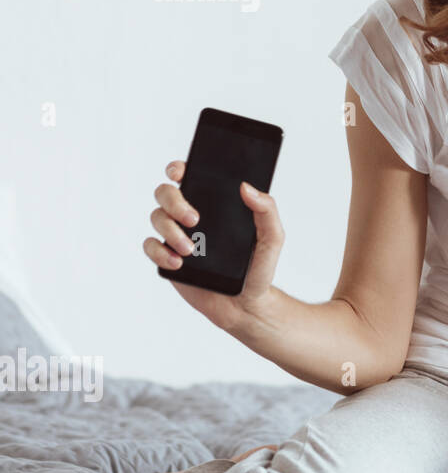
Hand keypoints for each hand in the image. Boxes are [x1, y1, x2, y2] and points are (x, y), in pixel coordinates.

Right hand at [142, 160, 284, 333]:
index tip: (180, 172)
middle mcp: (192, 216)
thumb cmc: (258, 268)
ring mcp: (177, 236)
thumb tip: (246, 187)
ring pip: (156, 217)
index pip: (191, 176)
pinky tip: (179, 263)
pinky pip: (150, 246)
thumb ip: (266, 211)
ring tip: (191, 250)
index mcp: (215, 204)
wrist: (246, 305)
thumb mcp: (272, 238)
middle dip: (174, 201)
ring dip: (170, 230)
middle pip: (166, 192)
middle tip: (195, 219)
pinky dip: (160, 252)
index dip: (179, 168)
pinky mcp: (167, 258)